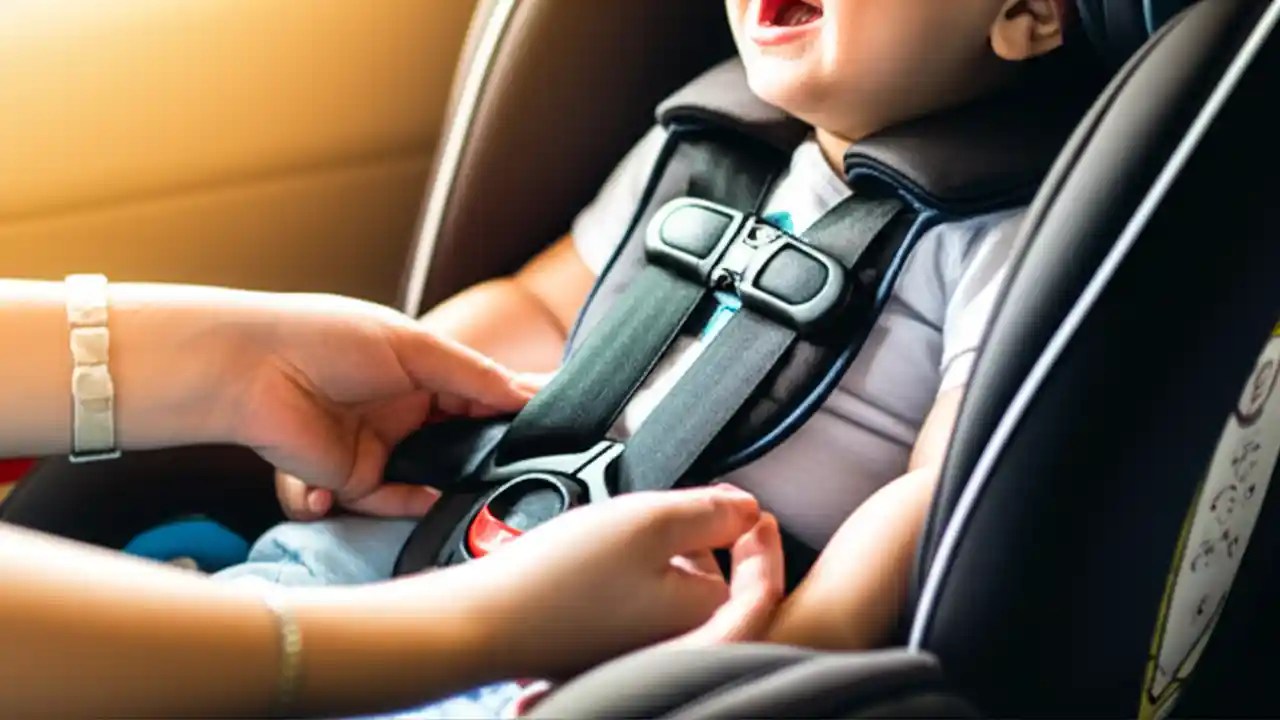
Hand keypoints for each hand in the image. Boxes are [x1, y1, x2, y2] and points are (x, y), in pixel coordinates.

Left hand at [273, 370, 556, 520]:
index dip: (512, 407)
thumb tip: (528, 393)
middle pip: (460, 440)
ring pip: (431, 477)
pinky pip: (389, 502)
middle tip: (517, 461)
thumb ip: (475, 376)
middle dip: (484, 452)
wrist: (249, 371)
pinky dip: (401, 504)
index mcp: (420, 368)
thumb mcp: (415, 346)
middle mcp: (402, 409)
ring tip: (466, 484)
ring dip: (446, 483)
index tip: (549, 421)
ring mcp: (379, 446)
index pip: (480, 393)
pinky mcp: (351, 480)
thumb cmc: (323, 337)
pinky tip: (405, 495)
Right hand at [446, 485, 784, 679]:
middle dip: (711, 543)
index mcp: (703, 622)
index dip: (757, 534)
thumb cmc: (558, 577)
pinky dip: (640, 577)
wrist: (481, 621)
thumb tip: (746, 510)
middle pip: (723, 589)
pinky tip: (607, 555)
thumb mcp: (648, 519)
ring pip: (681, 595)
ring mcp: (643, 652)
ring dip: (673, 556)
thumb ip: (709, 511)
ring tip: (638, 526)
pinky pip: (645, 608)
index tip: (746, 503)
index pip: (762, 583)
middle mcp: (679, 647)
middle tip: (693, 507)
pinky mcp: (610, 649)